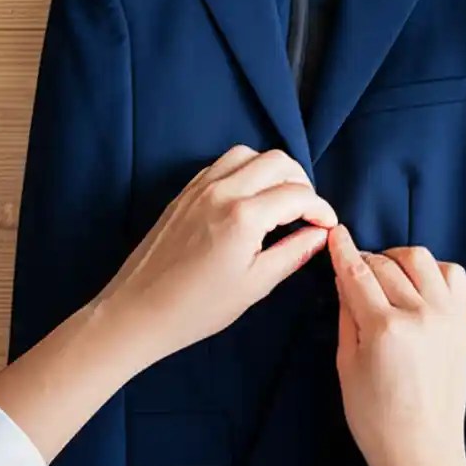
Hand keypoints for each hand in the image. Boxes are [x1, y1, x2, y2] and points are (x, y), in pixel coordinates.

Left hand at [95, 145, 337, 361]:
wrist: (138, 311)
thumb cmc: (197, 308)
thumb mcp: (255, 285)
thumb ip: (293, 253)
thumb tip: (320, 234)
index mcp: (243, 216)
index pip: (298, 195)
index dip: (321, 209)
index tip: (326, 226)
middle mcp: (222, 191)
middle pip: (278, 161)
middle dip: (301, 183)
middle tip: (307, 212)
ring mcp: (200, 187)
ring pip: (249, 154)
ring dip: (272, 171)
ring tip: (280, 201)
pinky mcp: (184, 192)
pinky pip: (222, 164)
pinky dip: (244, 172)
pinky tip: (249, 200)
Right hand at [330, 226, 465, 465]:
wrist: (422, 449)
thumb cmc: (375, 418)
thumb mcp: (347, 365)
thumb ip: (347, 315)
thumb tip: (344, 277)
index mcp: (385, 329)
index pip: (358, 274)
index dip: (343, 250)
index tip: (335, 233)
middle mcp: (420, 315)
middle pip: (386, 264)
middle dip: (365, 260)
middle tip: (353, 271)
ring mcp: (448, 317)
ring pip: (421, 260)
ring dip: (398, 260)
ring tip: (385, 277)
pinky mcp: (464, 323)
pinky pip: (452, 275)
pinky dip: (432, 271)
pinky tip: (417, 286)